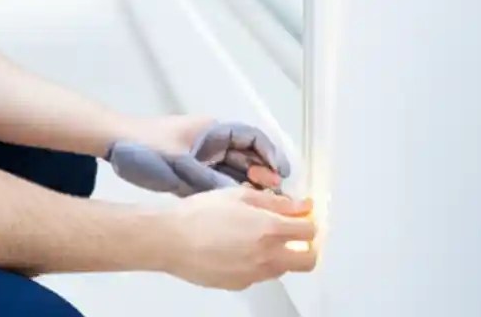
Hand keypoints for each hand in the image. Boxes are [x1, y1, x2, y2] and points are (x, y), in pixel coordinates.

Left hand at [106, 116, 289, 194]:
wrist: (113, 142)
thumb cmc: (143, 144)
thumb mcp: (181, 165)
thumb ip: (210, 180)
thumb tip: (238, 197)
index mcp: (213, 130)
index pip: (252, 138)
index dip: (270, 155)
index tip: (281, 174)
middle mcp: (211, 142)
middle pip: (247, 156)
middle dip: (263, 174)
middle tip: (275, 194)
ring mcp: (201, 156)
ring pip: (234, 170)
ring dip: (248, 185)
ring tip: (263, 204)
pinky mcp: (190, 170)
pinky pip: (217, 181)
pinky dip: (229, 191)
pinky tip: (238, 206)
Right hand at [162, 187, 316, 289]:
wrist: (170, 240)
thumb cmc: (199, 213)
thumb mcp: (238, 195)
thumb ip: (274, 201)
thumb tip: (300, 205)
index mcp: (270, 228)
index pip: (310, 230)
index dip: (309, 220)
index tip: (303, 215)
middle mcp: (268, 255)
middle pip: (308, 260)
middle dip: (308, 247)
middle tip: (294, 235)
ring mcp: (255, 274)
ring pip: (284, 269)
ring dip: (281, 255)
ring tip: (258, 239)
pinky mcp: (240, 284)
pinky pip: (260, 275)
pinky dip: (257, 263)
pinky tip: (237, 249)